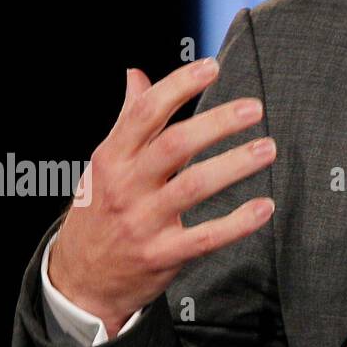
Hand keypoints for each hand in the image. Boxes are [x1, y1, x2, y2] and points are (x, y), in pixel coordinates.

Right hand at [47, 58, 276, 337]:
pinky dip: (237, 223)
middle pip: (173, 146)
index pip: (145, 113)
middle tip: (253, 108)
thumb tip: (136, 74)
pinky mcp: (162, 254)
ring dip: (235, 165)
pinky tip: (265, 207)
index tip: (213, 66)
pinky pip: (205, 238)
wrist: (78, 279)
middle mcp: (126, 186)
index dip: (178, 86)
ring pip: (193, 187)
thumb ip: (128, 119)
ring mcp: (143, 222)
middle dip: (216, 123)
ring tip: (268, 148)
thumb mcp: (106, 163)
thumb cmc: (101, 209)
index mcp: (112, 158)